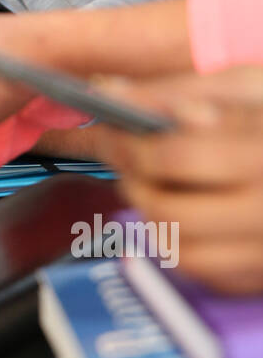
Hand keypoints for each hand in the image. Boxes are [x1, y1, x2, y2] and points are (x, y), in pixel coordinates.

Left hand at [97, 68, 262, 294]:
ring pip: (184, 252)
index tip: (110, 127)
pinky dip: (183, 246)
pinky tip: (186, 213)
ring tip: (152, 184)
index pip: (174, 156)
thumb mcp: (251, 83)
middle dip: (134, 182)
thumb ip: (184, 89)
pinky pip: (209, 273)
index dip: (128, 142)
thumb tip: (116, 94)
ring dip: (154, 218)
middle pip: (172, 211)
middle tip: (125, 158)